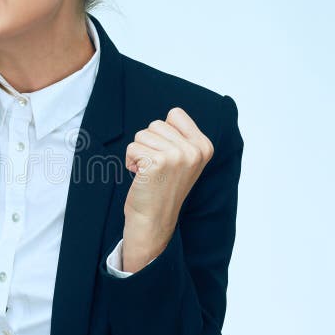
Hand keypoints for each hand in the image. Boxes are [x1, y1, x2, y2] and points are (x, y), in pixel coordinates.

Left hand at [122, 107, 214, 259]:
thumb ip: (181, 137)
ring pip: (142, 135)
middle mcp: (194, 150)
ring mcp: (177, 156)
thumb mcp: (183, 160)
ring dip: (139, 153)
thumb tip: (171, 115)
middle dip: (149, 144)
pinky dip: (131, 161)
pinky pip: (132, 147)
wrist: (153, 221)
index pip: (175, 114)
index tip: (167, 156)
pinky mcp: (157, 162)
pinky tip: (141, 177)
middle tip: (156, 168)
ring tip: (149, 173)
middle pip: (156, 124)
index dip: (163, 133)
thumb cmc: (162, 188)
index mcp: (204, 146)